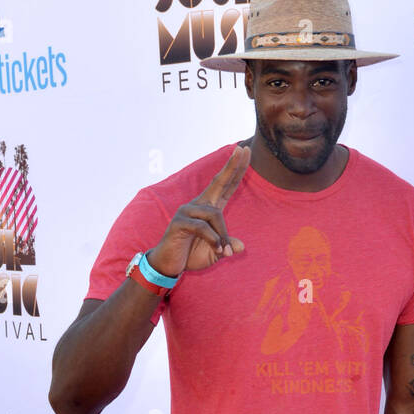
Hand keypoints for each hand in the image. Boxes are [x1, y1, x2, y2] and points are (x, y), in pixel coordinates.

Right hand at [147, 144, 250, 276]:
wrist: (169, 265)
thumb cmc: (191, 255)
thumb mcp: (215, 253)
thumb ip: (227, 247)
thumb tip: (241, 247)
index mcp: (209, 209)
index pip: (225, 186)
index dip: (235, 170)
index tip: (245, 151)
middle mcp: (199, 205)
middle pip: (218, 182)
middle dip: (232, 166)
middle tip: (244, 148)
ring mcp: (187, 211)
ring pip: (214, 215)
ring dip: (223, 236)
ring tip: (225, 252)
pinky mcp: (179, 222)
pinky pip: (202, 227)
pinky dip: (213, 239)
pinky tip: (217, 249)